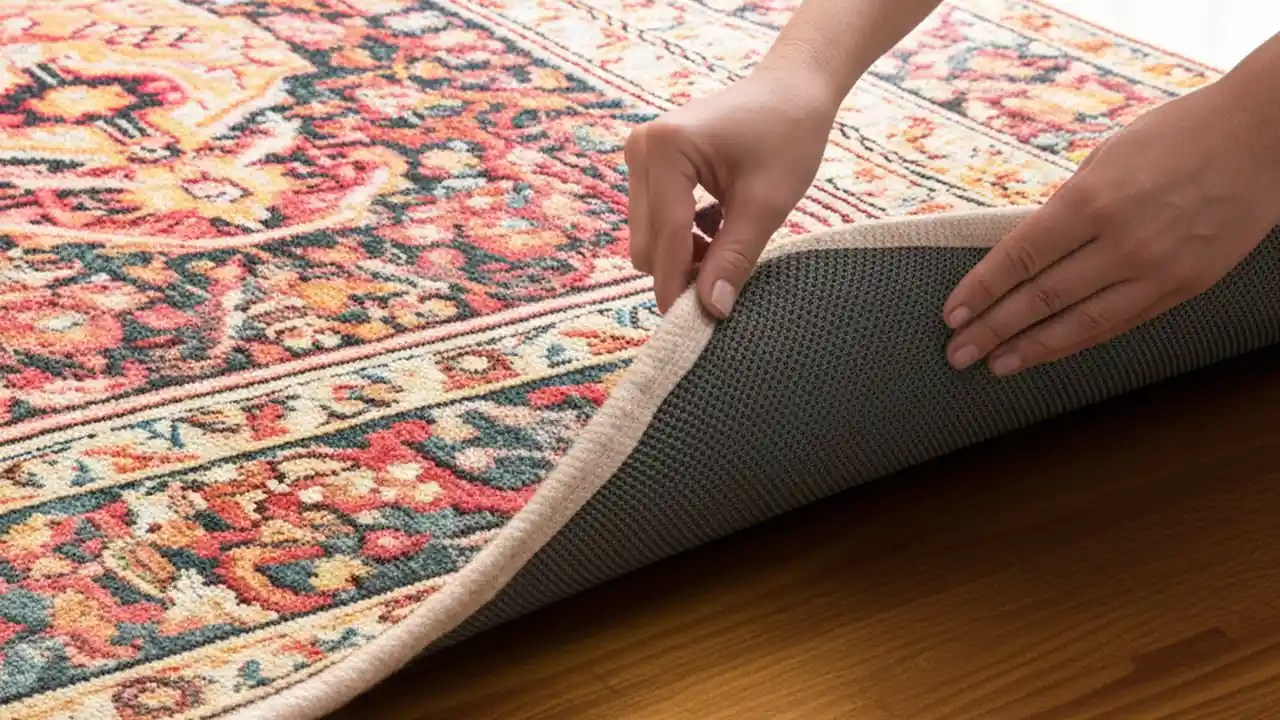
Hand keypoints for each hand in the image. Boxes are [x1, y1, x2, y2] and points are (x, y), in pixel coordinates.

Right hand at [625, 68, 836, 315]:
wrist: (792, 89)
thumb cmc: (788, 134)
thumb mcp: (766, 203)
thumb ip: (735, 257)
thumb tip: (712, 309)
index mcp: (665, 149)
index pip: (665, 236)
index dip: (677, 286)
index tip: (690, 329)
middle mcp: (641, 148)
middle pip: (645, 242)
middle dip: (681, 270)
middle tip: (727, 281)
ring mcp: (640, 154)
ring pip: (648, 235)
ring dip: (683, 254)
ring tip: (729, 247)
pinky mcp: (648, 162)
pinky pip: (653, 218)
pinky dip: (683, 236)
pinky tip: (718, 228)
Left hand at [942, 79, 1279, 375]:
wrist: (1264, 135)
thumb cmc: (1177, 134)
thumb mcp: (1107, 156)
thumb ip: (1067, 206)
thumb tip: (1027, 250)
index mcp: (1093, 199)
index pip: (1020, 256)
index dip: (980, 289)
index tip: (950, 314)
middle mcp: (1123, 240)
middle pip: (1041, 297)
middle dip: (992, 329)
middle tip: (957, 354)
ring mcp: (1158, 268)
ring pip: (1081, 323)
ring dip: (1031, 349)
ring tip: (994, 366)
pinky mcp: (1186, 286)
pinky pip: (1121, 323)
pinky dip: (1078, 341)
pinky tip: (1048, 353)